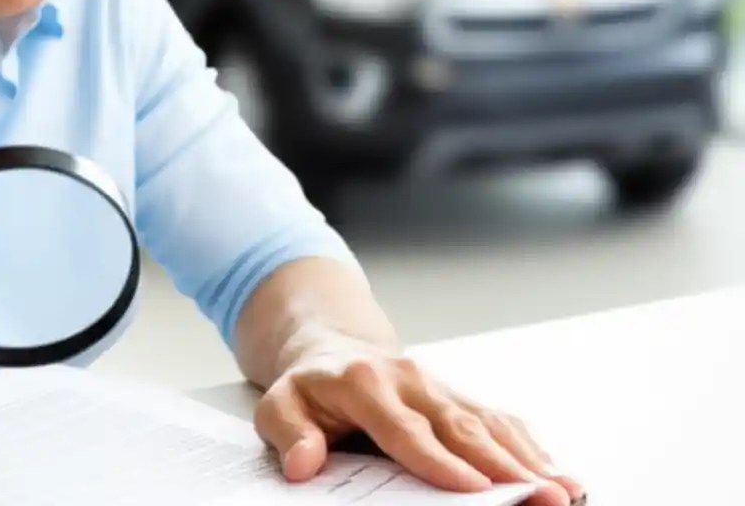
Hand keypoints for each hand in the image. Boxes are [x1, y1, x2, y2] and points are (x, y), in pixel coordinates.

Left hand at [254, 349, 584, 505]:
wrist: (333, 351)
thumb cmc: (309, 390)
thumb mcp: (278, 406)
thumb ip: (289, 433)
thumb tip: (302, 463)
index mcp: (364, 384)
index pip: (404, 429)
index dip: (438, 459)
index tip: (470, 486)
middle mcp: (410, 381)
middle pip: (461, 426)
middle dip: (503, 464)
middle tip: (541, 495)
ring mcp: (441, 387)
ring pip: (489, 423)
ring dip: (528, 458)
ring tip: (564, 490)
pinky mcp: (460, 396)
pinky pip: (499, 420)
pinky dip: (529, 447)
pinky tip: (556, 472)